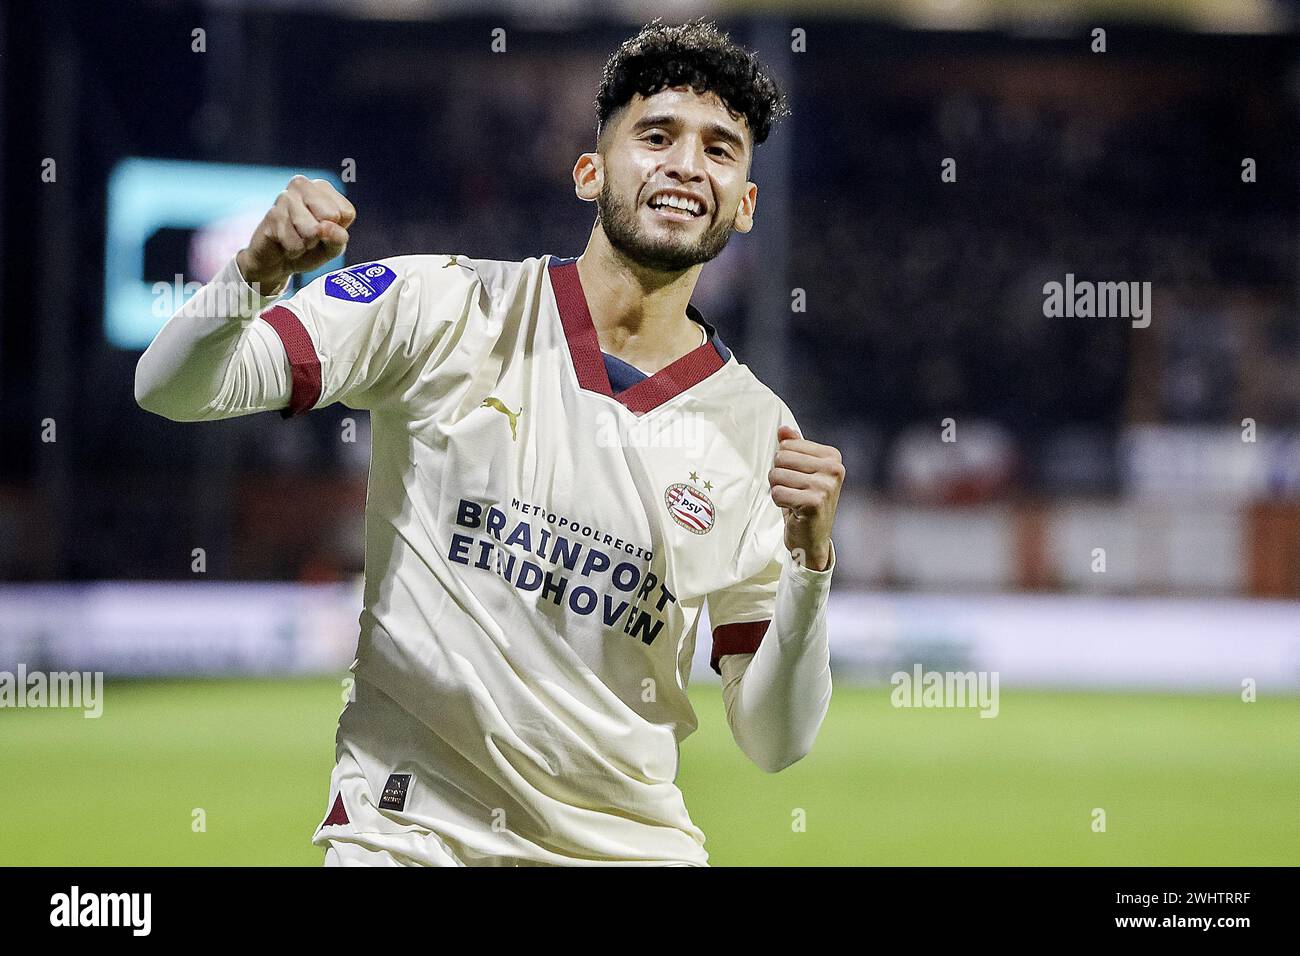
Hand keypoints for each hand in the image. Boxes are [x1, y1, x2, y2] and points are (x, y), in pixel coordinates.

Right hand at [235, 176, 354, 294]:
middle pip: (331, 216)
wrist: (276, 260)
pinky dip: (294, 251)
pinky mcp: (271, 215)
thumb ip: (338, 238)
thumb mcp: (333, 246)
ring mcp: (284, 197)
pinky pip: (295, 243)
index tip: (324, 230)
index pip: (347, 212)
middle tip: (310, 236)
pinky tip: (284, 244)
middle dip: (323, 235)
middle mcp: (302, 185)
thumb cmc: (309, 248)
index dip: (339, 230)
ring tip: (297, 239)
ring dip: (307, 244)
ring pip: (312, 230)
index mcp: (322, 187)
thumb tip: (325, 228)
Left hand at [768, 425, 843, 571]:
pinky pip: (778, 492)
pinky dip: (779, 502)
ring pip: (777, 475)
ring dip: (778, 489)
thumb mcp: (801, 471)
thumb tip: (783, 429)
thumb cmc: (805, 502)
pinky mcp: (815, 502)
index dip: (783, 463)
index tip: (797, 478)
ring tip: (793, 500)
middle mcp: (833, 469)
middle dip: (778, 476)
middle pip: (781, 457)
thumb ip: (794, 448)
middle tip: (793, 491)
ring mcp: (826, 485)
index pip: (787, 444)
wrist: (812, 539)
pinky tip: (793, 510)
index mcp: (832, 456)